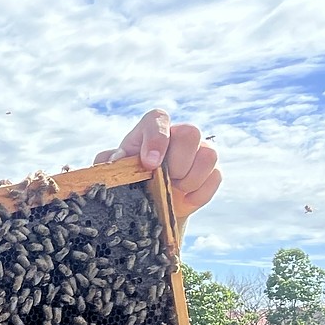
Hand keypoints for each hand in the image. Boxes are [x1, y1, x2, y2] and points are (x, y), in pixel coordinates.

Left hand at [93, 109, 220, 219]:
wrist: (150, 206)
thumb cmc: (129, 181)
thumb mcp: (113, 172)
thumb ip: (108, 161)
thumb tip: (116, 160)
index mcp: (151, 130)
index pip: (158, 119)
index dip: (157, 139)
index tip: (149, 164)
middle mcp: (178, 134)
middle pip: (191, 133)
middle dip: (176, 164)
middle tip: (162, 181)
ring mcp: (199, 151)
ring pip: (209, 155)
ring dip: (189, 180)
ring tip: (172, 191)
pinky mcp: (212, 170)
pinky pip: (215, 177)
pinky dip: (198, 194)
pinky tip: (183, 200)